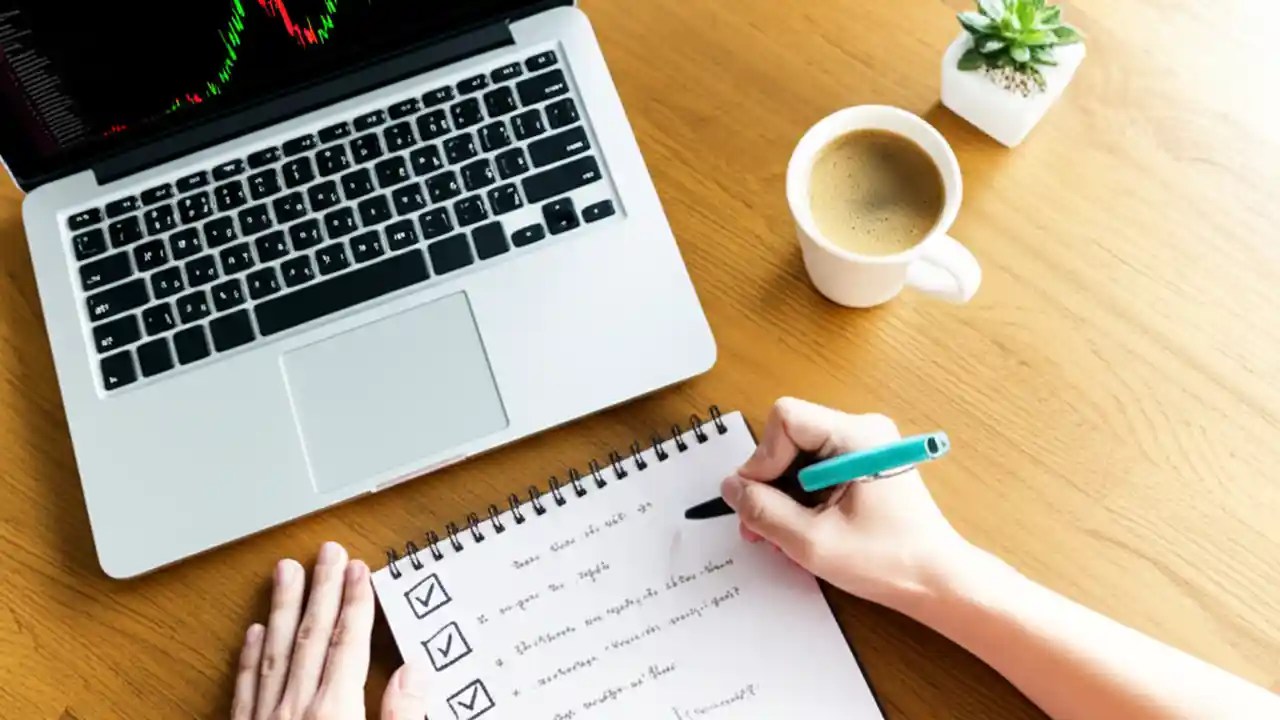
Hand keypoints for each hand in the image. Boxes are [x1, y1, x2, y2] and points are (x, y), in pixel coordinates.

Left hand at [231, 542, 428, 719]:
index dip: (355, 602)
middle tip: (327, 553)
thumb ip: (401, 715)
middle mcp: (296, 708)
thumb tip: (413, 672)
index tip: (357, 570)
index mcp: (335, 711)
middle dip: (323, 589)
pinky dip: (250, 657)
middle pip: (312, 636)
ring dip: (284, 608)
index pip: (348, 643)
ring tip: (286, 572)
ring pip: (275, 652)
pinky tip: (254, 631)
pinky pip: (246, 687)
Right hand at [720, 398, 971, 611]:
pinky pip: (814, 468)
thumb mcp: (812, 542)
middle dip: (768, 483)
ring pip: (797, 456)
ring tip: (780, 536)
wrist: (936, 580)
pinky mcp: (862, 464)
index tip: (758, 500)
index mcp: (858, 436)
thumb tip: (731, 489)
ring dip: (781, 495)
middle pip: (789, 437)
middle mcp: (862, 430)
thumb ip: (763, 511)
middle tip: (759, 528)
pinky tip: (800, 530)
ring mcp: (863, 446)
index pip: (786, 419)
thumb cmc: (889, 561)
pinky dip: (799, 498)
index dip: (762, 459)